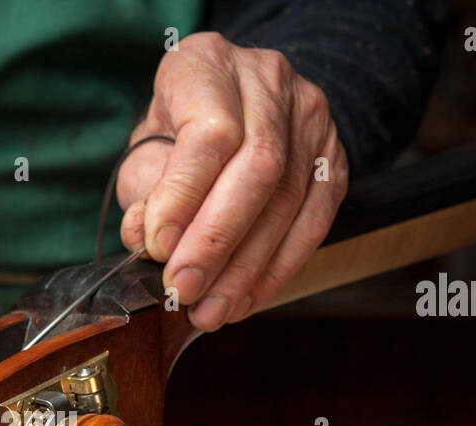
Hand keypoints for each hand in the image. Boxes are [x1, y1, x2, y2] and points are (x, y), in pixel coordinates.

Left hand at [118, 32, 348, 330]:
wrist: (235, 104)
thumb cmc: (178, 130)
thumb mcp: (145, 148)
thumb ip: (142, 192)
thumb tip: (145, 239)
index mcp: (209, 65)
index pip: (209, 131)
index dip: (183, 196)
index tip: (157, 246)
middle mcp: (267, 81)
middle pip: (257, 168)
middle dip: (215, 242)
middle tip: (184, 290)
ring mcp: (309, 118)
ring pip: (287, 201)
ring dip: (245, 269)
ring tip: (209, 309)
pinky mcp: (333, 159)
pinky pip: (312, 224)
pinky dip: (275, 271)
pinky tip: (244, 300)